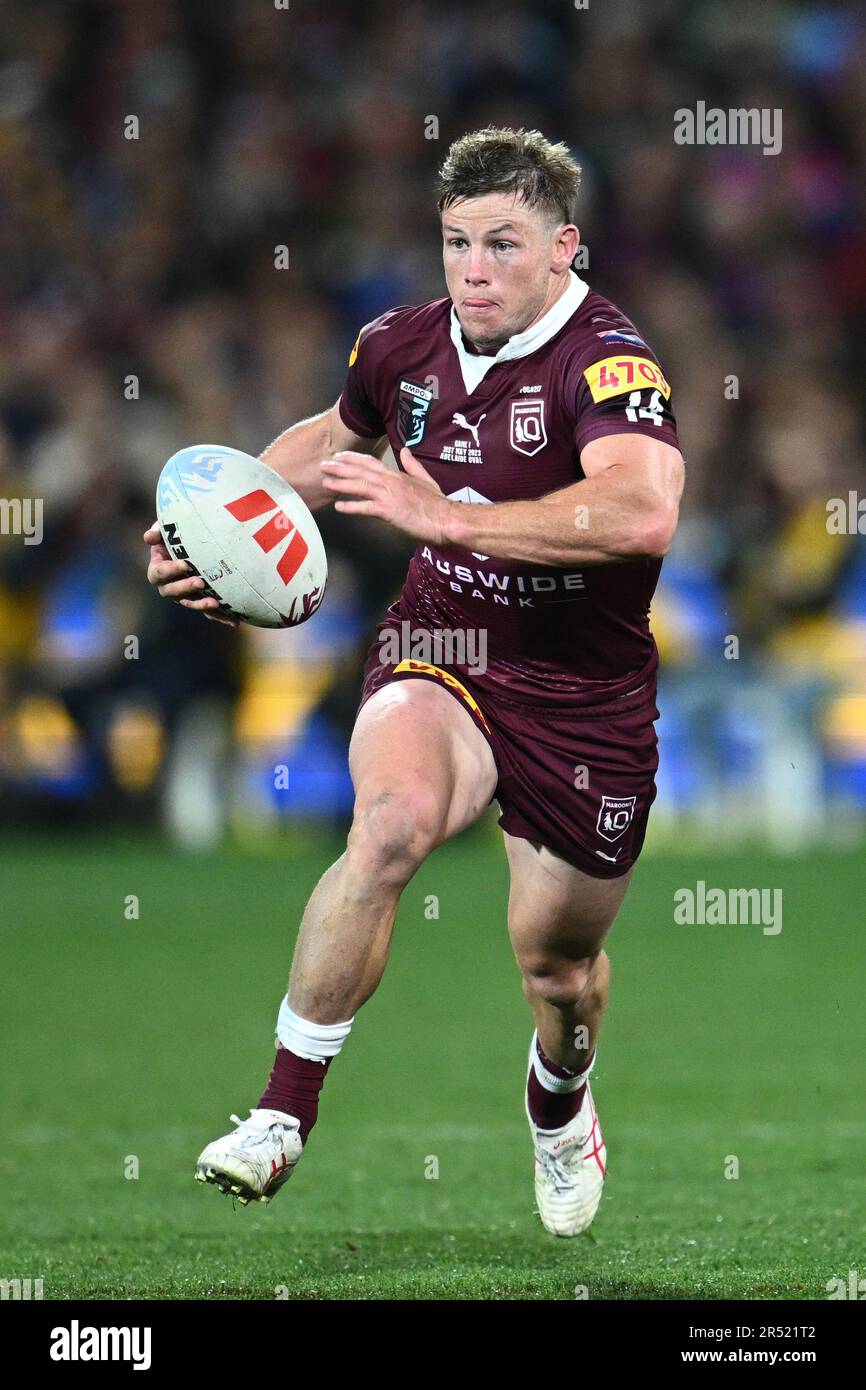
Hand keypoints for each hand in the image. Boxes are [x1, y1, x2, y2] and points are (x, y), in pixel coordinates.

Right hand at [143, 524, 238, 625]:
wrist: (194, 546)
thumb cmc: (177, 537)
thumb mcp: (166, 531)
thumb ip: (158, 531)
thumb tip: (149, 537)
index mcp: (158, 570)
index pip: (160, 572)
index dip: (171, 570)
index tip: (185, 564)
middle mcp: (169, 587)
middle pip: (173, 592)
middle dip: (186, 588)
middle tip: (200, 582)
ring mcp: (185, 597)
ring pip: (191, 604)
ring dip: (202, 605)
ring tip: (215, 603)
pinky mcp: (200, 602)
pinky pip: (209, 612)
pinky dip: (221, 616)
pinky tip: (235, 621)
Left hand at [320, 447, 453, 546]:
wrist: (447, 519)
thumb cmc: (437, 503)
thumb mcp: (425, 478)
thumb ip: (412, 464)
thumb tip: (405, 450)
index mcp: (397, 474)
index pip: (370, 462)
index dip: (353, 458)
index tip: (339, 456)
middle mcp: (391, 481)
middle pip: (361, 471)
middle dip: (340, 467)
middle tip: (323, 465)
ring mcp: (390, 495)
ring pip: (360, 486)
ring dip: (341, 484)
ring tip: (325, 483)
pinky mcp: (390, 511)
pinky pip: (366, 507)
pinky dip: (352, 506)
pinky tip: (339, 507)